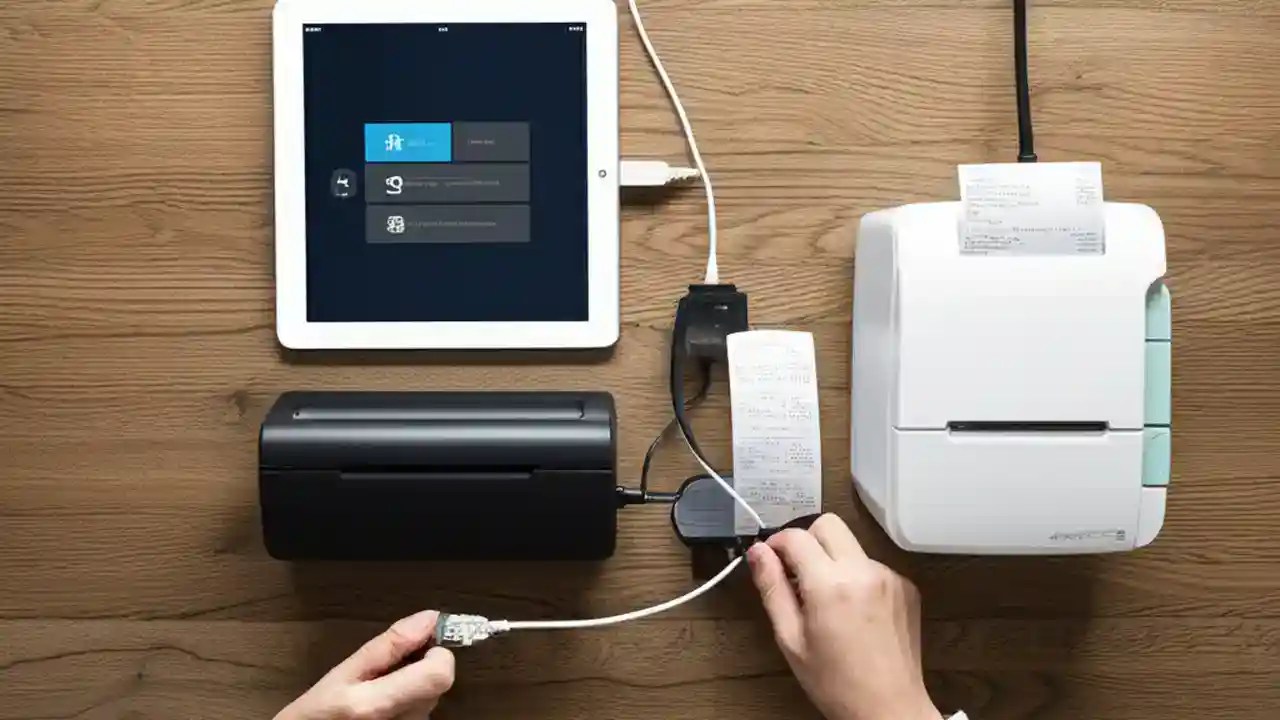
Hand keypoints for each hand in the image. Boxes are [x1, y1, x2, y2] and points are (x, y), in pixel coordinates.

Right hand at [276, 610, 455, 719]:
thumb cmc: (317, 712)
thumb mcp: (341, 673)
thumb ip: (389, 646)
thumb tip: (429, 619)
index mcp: (379, 703)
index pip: (440, 674)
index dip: (437, 652)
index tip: (419, 642)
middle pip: (439, 683)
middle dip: (422, 666)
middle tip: (390, 666)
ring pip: (432, 696)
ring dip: (415, 684)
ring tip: (381, 688)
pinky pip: (423, 709)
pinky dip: (411, 699)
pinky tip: (385, 703)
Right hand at [747, 514, 941, 719]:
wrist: (889, 708)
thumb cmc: (835, 683)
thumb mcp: (790, 639)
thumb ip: (772, 588)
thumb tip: (757, 552)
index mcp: (830, 585)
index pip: (796, 537)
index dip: (776, 544)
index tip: (770, 560)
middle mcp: (863, 571)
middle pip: (828, 524)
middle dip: (807, 540)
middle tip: (797, 573)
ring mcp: (889, 576)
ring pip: (851, 546)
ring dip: (833, 561)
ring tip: (828, 602)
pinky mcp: (906, 586)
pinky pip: (872, 566)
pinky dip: (857, 578)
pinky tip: (854, 612)